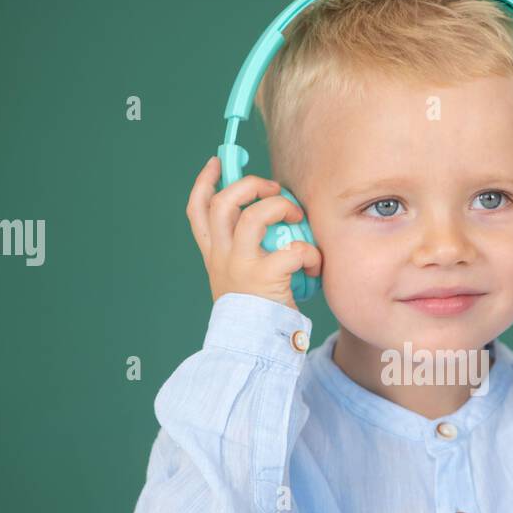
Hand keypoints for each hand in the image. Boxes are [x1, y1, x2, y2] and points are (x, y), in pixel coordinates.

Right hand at [185, 156, 321, 309]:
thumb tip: (275, 223)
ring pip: (253, 217)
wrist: (250, 348)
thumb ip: (247, 253)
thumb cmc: (253, 314)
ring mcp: (240, 266)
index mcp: (213, 255)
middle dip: (249, 185)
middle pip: (223, 203)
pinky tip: (314, 264)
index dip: (205, 181)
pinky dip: (308, 252)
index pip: (197, 209)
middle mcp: (222, 257)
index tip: (218, 163)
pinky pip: (291, 251)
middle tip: (272, 188)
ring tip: (296, 216)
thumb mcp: (238, 279)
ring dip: (279, 208)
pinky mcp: (264, 278)